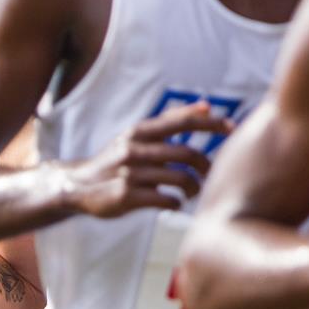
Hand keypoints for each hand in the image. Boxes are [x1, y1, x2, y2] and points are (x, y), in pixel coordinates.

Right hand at [62, 101, 231, 218]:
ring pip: (181, 178)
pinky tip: (174, 203)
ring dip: (193, 188)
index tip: (231, 128)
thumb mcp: (136, 135)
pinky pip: (167, 200)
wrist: (77, 185)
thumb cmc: (115, 161)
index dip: (210, 123)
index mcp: (140, 131)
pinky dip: (177, 203)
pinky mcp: (127, 196)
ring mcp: (131, 173)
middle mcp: (135, 149)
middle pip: (187, 153)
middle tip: (206, 174)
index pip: (182, 121)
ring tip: (191, 192)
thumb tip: (205, 105)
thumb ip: (168, 123)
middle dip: (205, 166)